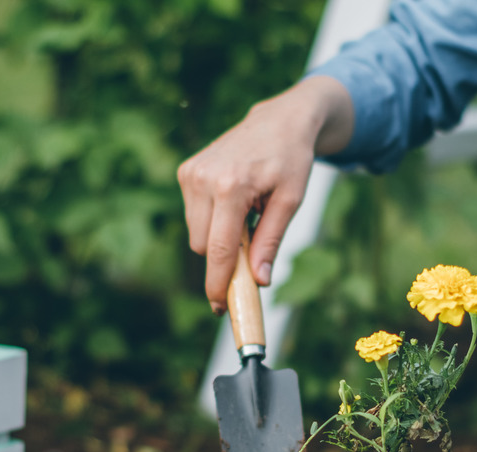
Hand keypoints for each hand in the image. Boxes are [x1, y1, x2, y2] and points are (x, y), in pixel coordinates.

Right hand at [177, 76, 353, 309]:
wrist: (280, 120)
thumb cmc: (291, 160)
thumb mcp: (290, 201)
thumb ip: (271, 241)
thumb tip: (260, 281)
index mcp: (231, 187)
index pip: (218, 249)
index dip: (217, 283)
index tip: (220, 307)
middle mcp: (204, 179)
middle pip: (203, 246)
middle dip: (223, 257)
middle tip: (251, 249)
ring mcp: (191, 173)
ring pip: (196, 233)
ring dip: (218, 236)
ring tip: (247, 213)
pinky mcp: (186, 171)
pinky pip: (194, 215)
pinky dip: (213, 219)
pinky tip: (234, 201)